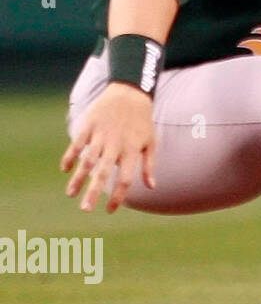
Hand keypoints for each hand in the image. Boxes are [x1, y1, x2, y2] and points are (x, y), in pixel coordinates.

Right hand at [61, 83, 155, 212]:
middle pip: (104, 173)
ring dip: (78, 178)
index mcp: (132, 150)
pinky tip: (65, 169)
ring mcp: (101, 135)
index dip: (118, 196)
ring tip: (70, 194)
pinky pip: (77, 143)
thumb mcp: (151, 142)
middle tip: (85, 210)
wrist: (130, 93)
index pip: (126, 178)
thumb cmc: (142, 121)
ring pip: (87, 160)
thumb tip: (152, 187)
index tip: (110, 210)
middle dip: (94, 192)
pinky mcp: (89, 126)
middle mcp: (116, 145)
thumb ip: (149, 165)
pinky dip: (70, 156)